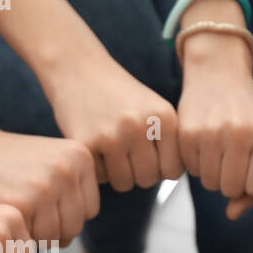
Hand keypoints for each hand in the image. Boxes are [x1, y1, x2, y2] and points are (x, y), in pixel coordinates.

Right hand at [0, 130, 98, 246]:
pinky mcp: (20, 206)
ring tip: (13, 212)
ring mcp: (45, 188)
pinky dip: (17, 238)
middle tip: (22, 211)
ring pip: (55, 239)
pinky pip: (32, 242)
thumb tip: (84, 226)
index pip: (88, 211)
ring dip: (33, 236)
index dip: (61, 214)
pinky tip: (2, 217)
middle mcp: (67, 170)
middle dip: (50, 229)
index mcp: (80, 157)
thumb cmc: (6, 162)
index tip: (36, 200)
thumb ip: (75, 186)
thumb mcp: (52, 162)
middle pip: (74, 227)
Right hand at [49, 57, 180, 189]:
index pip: (174, 170)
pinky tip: (94, 147)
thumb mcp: (153, 109)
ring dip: (116, 174)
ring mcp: (113, 136)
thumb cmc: (118, 94)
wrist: (78, 69)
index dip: (160, 169)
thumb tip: (172, 177)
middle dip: (137, 173)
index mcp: (164, 117)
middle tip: (126, 156)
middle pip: (148, 179)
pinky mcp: (87, 143)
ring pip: (124, 183)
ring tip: (110, 152)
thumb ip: (169, 142)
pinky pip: (100, 177)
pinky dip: (96, 168)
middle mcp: (142, 126)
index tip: (148, 158)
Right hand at [178, 37, 252, 218]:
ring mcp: (212, 132)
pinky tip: (203, 142)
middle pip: (232, 189)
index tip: (251, 163)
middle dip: (231, 180)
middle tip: (232, 157)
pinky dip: (197, 163)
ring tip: (219, 150)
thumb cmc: (248, 116)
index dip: (252, 182)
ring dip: (213, 174)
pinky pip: (191, 171)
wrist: (218, 75)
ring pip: (210, 184)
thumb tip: (233, 215)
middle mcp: (241, 132)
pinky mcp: (187, 133)